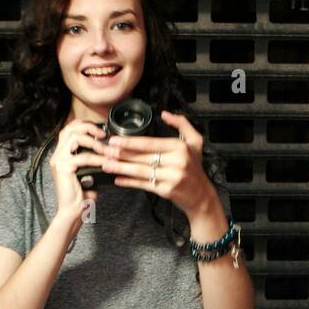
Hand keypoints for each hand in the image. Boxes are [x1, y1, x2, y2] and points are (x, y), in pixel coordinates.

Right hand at [48, 118, 105, 222]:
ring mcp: (58, 161)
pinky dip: (97, 159)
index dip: (84, 124)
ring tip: (105, 150)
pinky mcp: (63, 168)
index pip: (69, 129)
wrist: (73, 211)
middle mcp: (57, 155)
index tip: (100, 129)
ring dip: (93, 142)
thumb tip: (107, 144)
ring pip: (75, 138)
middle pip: (70, 129)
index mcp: (61, 153)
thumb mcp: (87, 169)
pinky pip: (83, 157)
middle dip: (89, 128)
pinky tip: (105, 163)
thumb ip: (90, 155)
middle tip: (103, 135)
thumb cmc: (82, 192)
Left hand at [100, 111, 215, 217]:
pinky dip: (130, 182)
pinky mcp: (166, 191)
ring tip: (107, 165)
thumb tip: (165, 114)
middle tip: (106, 151)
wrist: (201, 195)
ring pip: (141, 171)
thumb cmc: (195, 167)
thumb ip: (182, 124)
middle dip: (122, 154)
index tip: (116, 139)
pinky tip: (118, 179)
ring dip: (122, 168)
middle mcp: (176, 162)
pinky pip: (144, 185)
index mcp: (180, 147)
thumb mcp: (195, 141)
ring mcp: (171, 177)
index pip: (150, 143)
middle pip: (143, 157)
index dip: (131, 142)